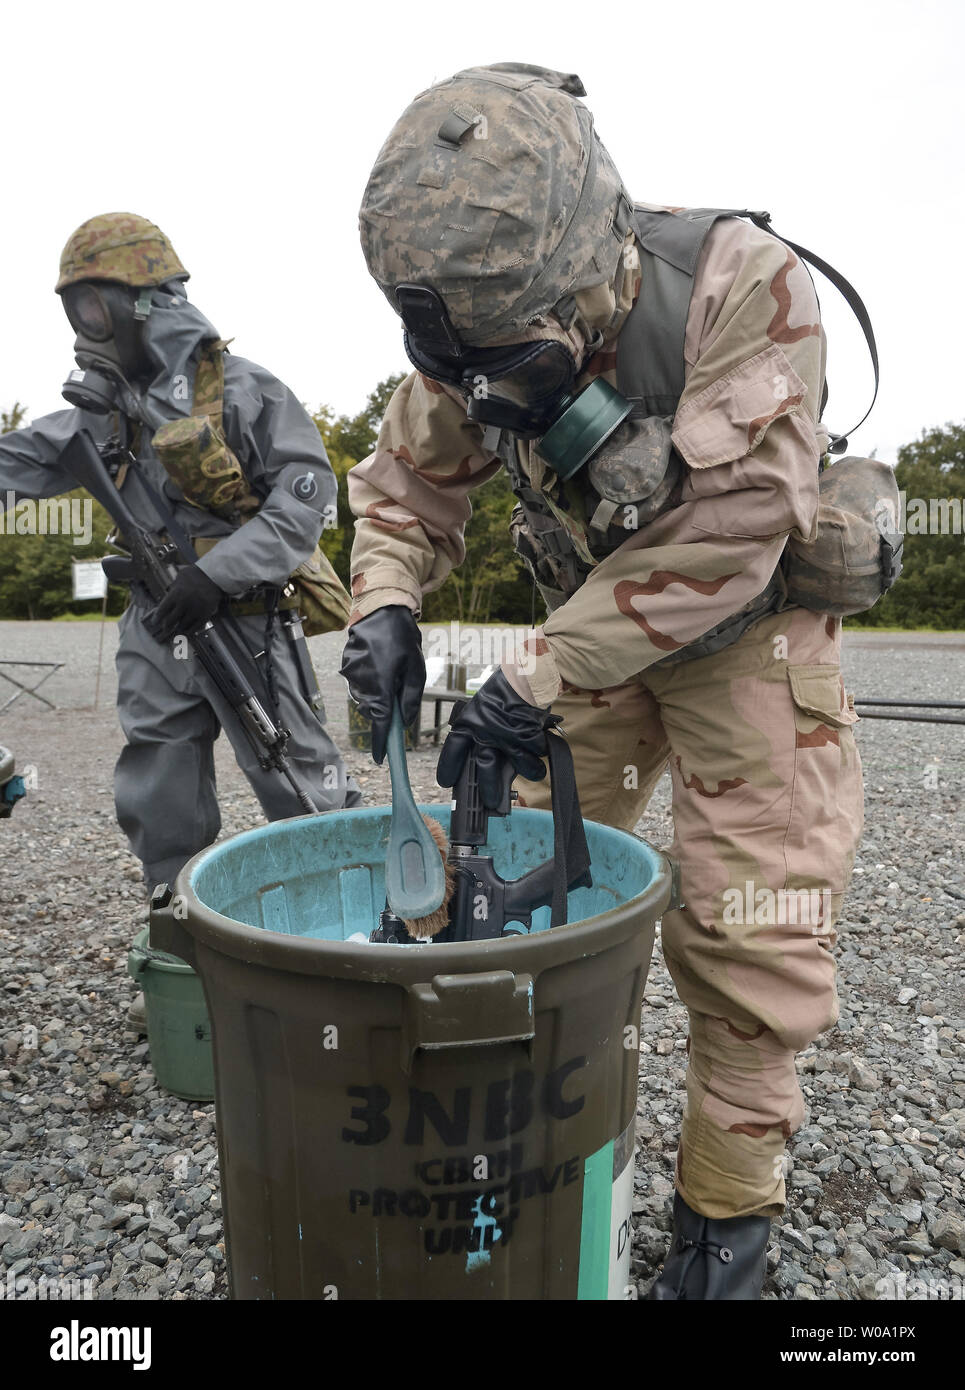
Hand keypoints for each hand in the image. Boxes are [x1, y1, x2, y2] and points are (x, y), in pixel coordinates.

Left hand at [144, 566, 223, 642]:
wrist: (214, 576)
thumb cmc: (196, 574)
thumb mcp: (179, 578)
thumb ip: (173, 589)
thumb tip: (167, 597)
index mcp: (175, 594)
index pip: (162, 611)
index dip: (157, 618)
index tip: (155, 622)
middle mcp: (183, 604)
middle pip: (171, 621)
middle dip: (166, 627)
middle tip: (164, 630)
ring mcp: (195, 611)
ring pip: (182, 626)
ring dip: (178, 629)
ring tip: (176, 631)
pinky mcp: (205, 615)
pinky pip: (195, 627)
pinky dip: (190, 631)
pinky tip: (187, 632)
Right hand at [339, 605, 425, 763]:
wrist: (382, 609)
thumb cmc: (404, 639)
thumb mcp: (416, 670)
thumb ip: (411, 699)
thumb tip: (404, 722)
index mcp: (382, 685)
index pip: (379, 722)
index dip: (380, 743)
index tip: (380, 759)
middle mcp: (362, 682)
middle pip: (373, 710)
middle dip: (385, 708)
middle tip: (399, 688)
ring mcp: (351, 674)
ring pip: (365, 696)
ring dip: (377, 692)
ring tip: (390, 668)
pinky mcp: (345, 665)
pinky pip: (358, 682)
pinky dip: (369, 679)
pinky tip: (378, 661)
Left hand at [436, 668, 559, 807]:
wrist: (524, 676)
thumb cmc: (502, 695)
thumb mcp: (482, 711)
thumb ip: (479, 734)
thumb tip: (481, 762)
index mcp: (470, 722)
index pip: (453, 748)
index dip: (448, 768)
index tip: (445, 783)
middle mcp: (487, 730)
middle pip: (485, 767)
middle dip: (489, 788)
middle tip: (490, 801)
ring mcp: (509, 733)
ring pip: (519, 764)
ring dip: (529, 770)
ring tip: (533, 770)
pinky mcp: (529, 732)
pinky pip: (536, 752)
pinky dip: (540, 752)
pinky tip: (541, 748)